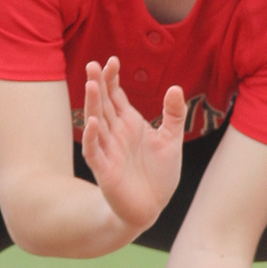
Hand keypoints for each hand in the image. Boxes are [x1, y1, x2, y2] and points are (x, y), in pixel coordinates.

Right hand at [81, 57, 185, 234]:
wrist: (151, 207)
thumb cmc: (159, 174)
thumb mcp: (171, 140)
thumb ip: (173, 114)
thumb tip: (175, 87)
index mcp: (130, 124)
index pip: (116, 96)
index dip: (113, 79)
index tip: (113, 60)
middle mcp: (115, 134)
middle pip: (103, 104)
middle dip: (98, 85)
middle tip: (93, 64)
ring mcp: (108, 150)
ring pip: (96, 123)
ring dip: (92, 105)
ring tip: (90, 85)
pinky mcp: (104, 170)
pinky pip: (93, 151)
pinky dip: (91, 137)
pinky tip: (92, 123)